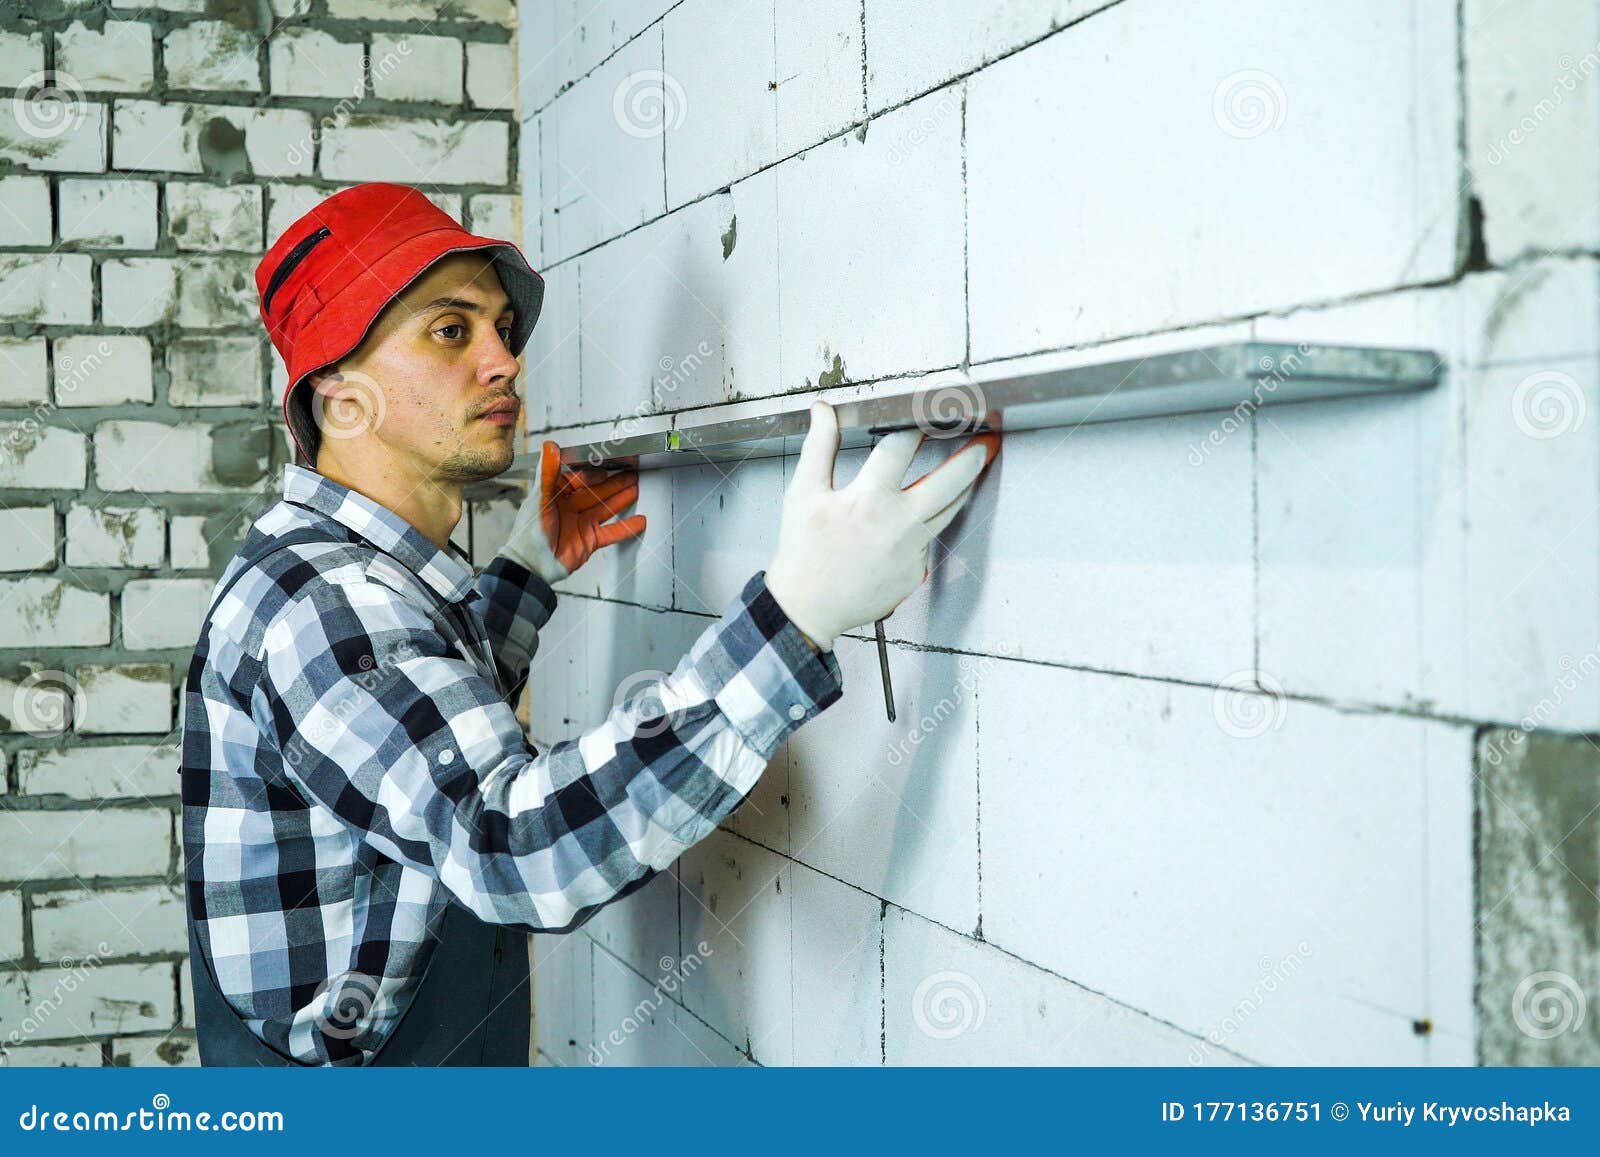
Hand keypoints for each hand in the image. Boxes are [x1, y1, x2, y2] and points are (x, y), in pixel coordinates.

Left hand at [499, 440, 646, 583]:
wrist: (533, 565)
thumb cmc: (530, 532)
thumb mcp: (539, 498)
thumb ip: (547, 472)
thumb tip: (550, 446)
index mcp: (556, 494)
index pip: (579, 479)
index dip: (593, 473)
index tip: (607, 466)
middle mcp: (570, 507)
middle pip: (597, 491)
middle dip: (614, 483)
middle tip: (631, 473)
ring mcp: (581, 524)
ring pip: (606, 508)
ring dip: (621, 499)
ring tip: (636, 489)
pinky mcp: (589, 541)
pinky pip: (611, 533)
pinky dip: (625, 528)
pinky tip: (638, 521)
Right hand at [764, 401, 998, 651]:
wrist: (807, 608)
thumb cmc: (803, 551)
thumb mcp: (803, 493)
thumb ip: (819, 448)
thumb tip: (823, 412)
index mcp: (869, 499)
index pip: (903, 447)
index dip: (918, 423)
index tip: (931, 410)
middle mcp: (898, 524)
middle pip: (950, 481)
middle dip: (973, 456)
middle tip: (987, 438)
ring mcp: (912, 552)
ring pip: (950, 511)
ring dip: (963, 486)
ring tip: (974, 466)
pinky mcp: (916, 573)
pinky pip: (929, 541)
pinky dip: (928, 524)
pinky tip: (923, 513)